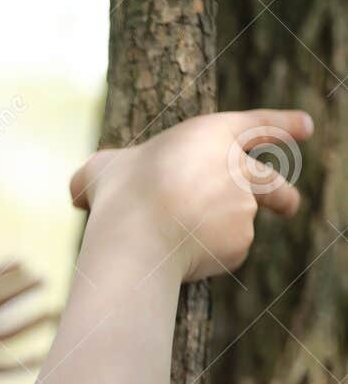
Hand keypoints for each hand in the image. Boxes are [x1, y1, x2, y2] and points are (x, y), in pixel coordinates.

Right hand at [68, 107, 312, 282]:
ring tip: (187, 245)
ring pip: (239, 222)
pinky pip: (229, 252)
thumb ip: (102, 173)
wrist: (138, 235)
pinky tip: (183, 259)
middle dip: (284, 196)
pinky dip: (211, 257)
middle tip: (289, 205)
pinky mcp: (241, 241)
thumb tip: (76, 192)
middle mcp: (237, 166)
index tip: (306, 127)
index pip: (259, 124)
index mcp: (212, 134)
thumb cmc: (119, 195)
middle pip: (272, 181)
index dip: (284, 123)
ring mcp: (243, 205)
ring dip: (222, 233)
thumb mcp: (102, 170)